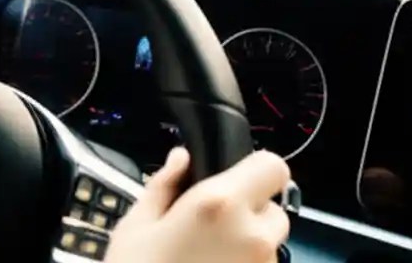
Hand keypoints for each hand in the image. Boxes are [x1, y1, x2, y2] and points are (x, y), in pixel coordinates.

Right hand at [106, 148, 290, 262]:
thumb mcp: (136, 224)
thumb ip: (165, 184)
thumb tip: (182, 158)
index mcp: (219, 204)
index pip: (274, 167)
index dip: (257, 169)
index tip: (236, 177)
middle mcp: (250, 236)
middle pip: (274, 210)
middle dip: (250, 213)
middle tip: (211, 225)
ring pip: (269, 244)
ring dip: (247, 244)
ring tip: (206, 256)